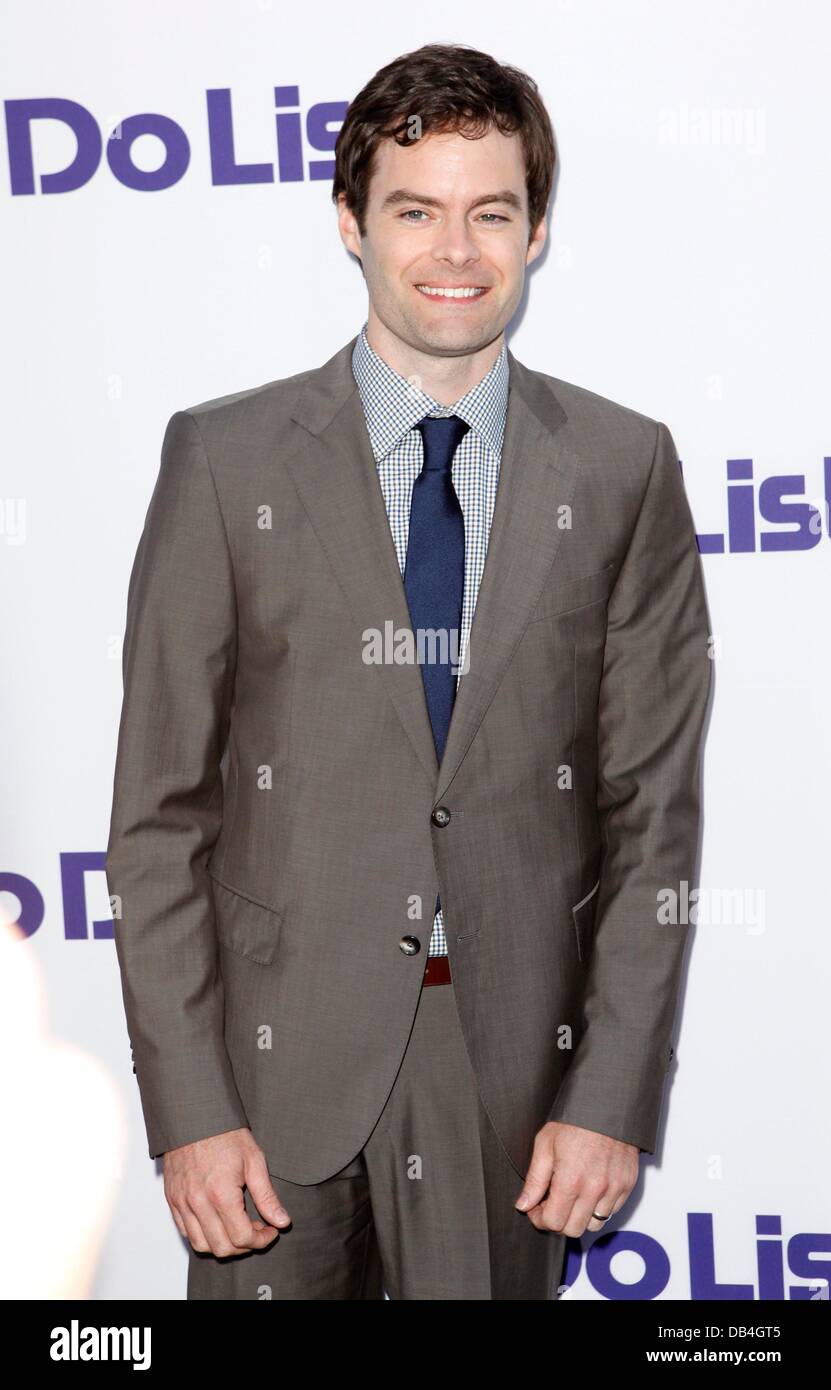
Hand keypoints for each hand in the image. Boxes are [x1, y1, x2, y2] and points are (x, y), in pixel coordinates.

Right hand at [163, 1127, 291, 1256]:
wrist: (194, 1116)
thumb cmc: (225, 1134)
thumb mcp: (254, 1161)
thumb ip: (267, 1196)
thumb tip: (282, 1221)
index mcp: (220, 1194)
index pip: (242, 1238)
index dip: (261, 1240)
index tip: (271, 1230)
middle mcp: (197, 1203)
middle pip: (222, 1248)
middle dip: (245, 1246)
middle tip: (258, 1230)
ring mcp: (182, 1203)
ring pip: (202, 1245)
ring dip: (223, 1245)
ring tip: (238, 1228)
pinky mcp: (172, 1200)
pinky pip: (186, 1231)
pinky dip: (203, 1235)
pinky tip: (218, 1222)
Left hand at [515, 1121, 638, 1236]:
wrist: (607, 1104)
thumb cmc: (574, 1121)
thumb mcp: (545, 1144)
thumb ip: (534, 1179)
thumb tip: (524, 1205)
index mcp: (570, 1180)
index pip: (553, 1222)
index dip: (540, 1219)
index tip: (537, 1208)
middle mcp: (594, 1189)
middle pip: (573, 1230)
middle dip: (558, 1221)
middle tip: (552, 1203)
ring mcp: (613, 1189)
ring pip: (594, 1225)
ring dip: (579, 1216)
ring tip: (572, 1196)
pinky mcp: (627, 1185)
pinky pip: (612, 1211)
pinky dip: (599, 1207)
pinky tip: (589, 1189)